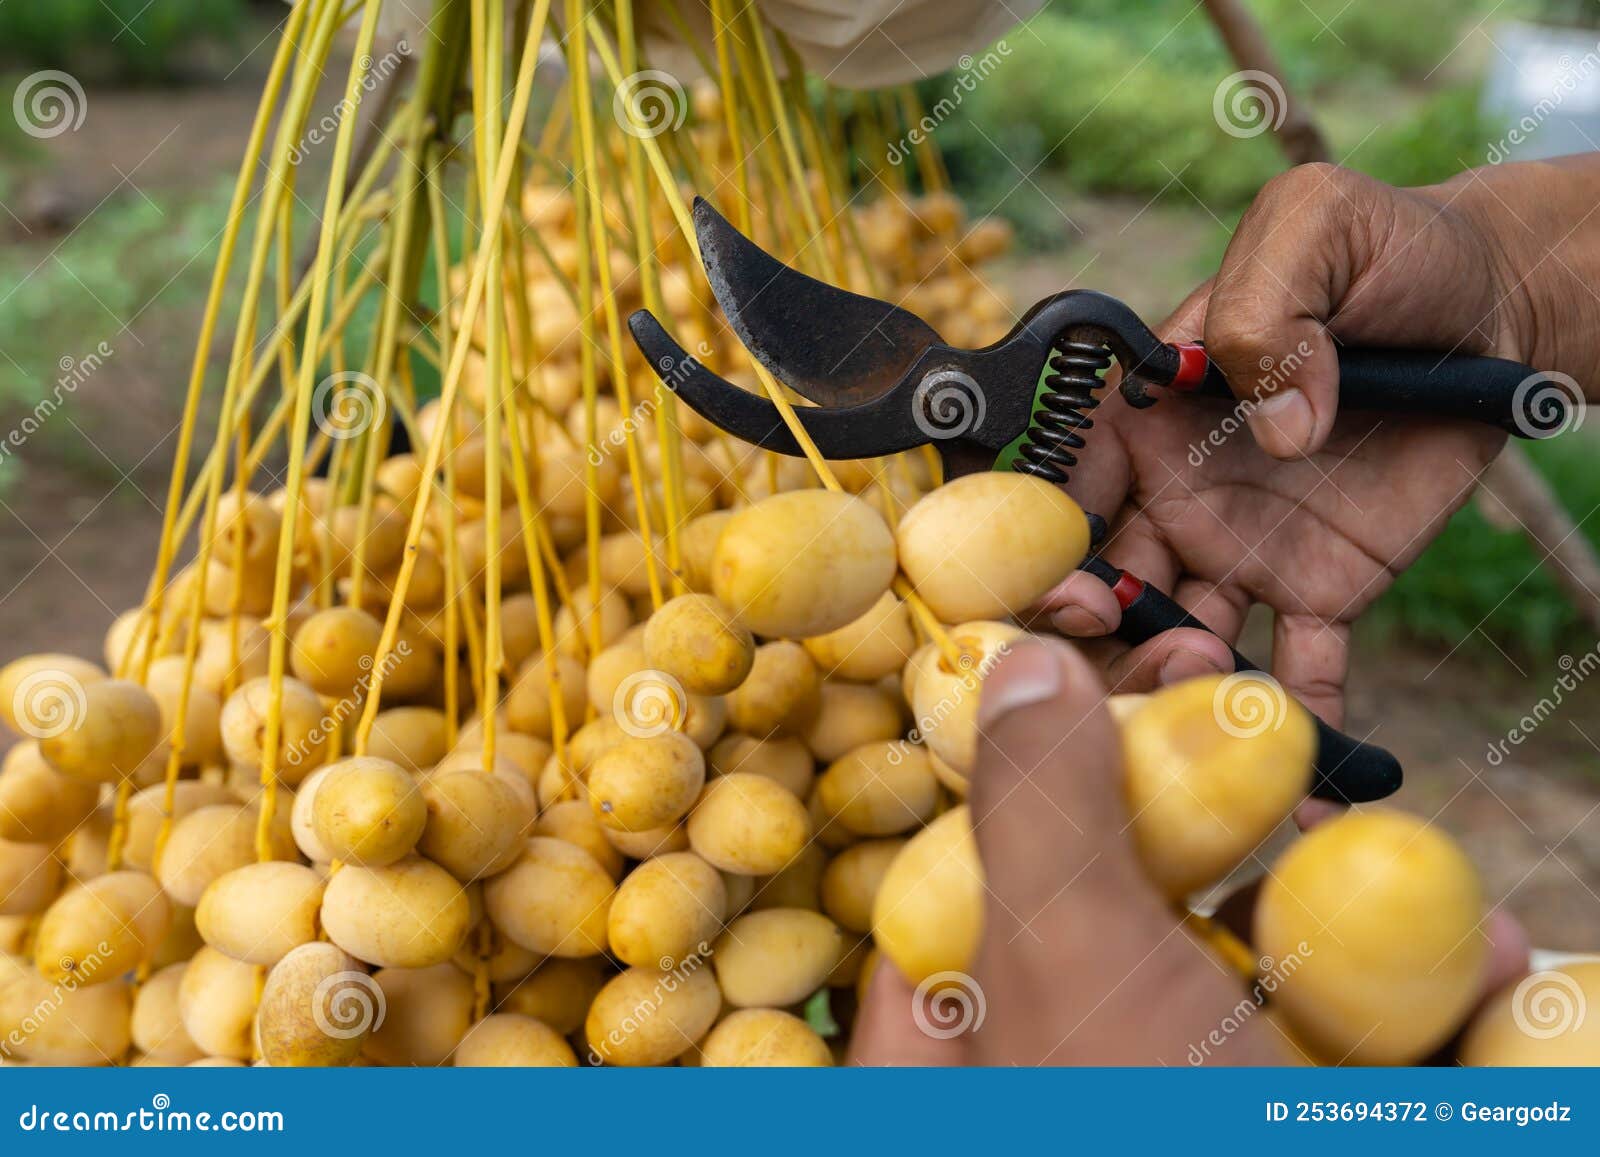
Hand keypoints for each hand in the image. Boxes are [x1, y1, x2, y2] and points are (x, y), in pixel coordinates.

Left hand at [849, 639, 1529, 1065]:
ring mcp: (1179, 1093)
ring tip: (1403, 856)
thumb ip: (1036, 811)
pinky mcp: (1290, 1098)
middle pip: (1117, 912)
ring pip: (1247, 980)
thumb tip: (1019, 665)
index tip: (1097, 689)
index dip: (1018, 778)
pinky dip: (1424, 1007)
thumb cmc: (1151, 1128)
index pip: (947, 893)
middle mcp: (1061, 1076)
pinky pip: (1342, 1045)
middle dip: (1210, 820)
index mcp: (954, 1064)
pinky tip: (1495, 965)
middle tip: (1267, 725)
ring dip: (1343, 908)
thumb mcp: (1073, 968)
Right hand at [1036, 158, 1599, 722]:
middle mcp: (1171, 495)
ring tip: (1209, 706)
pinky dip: (1303, 733)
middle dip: (1096, 634)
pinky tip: (1304, 790)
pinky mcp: (1319, 593)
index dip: (1038, 541)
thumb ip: (1265, 310)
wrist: (1497, 309)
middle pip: (1102, 585)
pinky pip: (1301, 673)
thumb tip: (1272, 430)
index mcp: (1146, 413)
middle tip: (1134, 653)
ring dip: (1179, 685)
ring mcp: (1239, 552)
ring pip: (1181, 642)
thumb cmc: (1390, 253)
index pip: (1061, 486)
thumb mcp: (1314, 227)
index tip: (1049, 586)